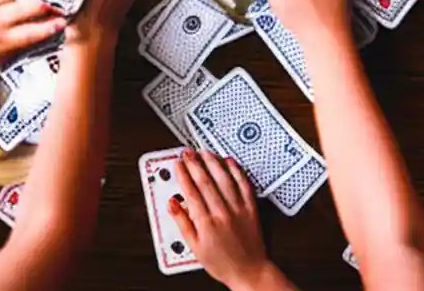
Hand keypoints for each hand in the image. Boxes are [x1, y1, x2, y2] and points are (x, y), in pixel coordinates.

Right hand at [171, 149, 281, 289]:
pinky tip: (229, 161)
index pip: (191, 190)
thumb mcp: (194, 247)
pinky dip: (236, 170)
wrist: (249, 271)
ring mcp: (238, 208)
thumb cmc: (222, 262)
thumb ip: (182, 223)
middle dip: (194, 163)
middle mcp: (222, 212)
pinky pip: (244, 184)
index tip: (177, 164)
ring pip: (224, 178)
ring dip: (213, 162)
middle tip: (187, 152)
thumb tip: (172, 204)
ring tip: (204, 152)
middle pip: (206, 181)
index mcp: (206, 222)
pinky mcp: (251, 208)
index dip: (183, 174)